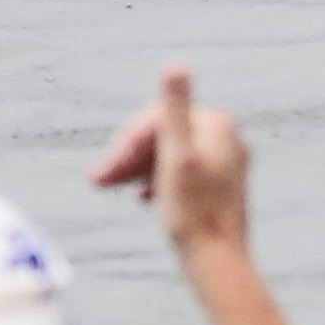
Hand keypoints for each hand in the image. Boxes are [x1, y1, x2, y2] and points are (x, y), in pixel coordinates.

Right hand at [92, 64, 253, 253]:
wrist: (218, 261)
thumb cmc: (193, 213)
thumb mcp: (176, 157)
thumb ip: (174, 109)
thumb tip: (175, 64)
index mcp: (216, 124)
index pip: (156, 119)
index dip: (127, 142)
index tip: (104, 170)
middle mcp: (227, 136)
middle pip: (163, 135)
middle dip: (129, 155)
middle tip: (98, 181)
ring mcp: (226, 161)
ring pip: (169, 153)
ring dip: (138, 167)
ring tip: (112, 188)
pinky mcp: (221, 184)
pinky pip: (181, 172)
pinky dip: (158, 180)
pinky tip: (142, 199)